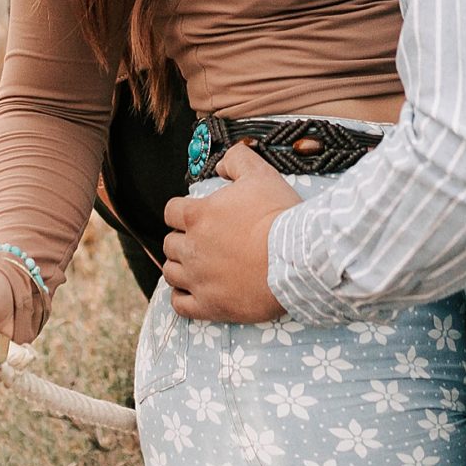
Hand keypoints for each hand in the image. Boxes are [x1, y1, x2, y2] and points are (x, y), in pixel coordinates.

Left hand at [163, 145, 297, 322]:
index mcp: (198, 216)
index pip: (171, 211)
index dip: (182, 212)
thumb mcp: (260, 174)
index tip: (195, 216)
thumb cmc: (278, 216)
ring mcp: (198, 279)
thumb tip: (221, 165)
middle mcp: (192, 248)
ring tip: (197, 266)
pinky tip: (193, 292)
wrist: (296, 258)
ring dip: (180, 268)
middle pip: (170, 244)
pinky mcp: (209, 306)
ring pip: (171, 273)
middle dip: (182, 240)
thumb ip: (236, 160)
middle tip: (202, 241)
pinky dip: (182, 298)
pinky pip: (180, 305)